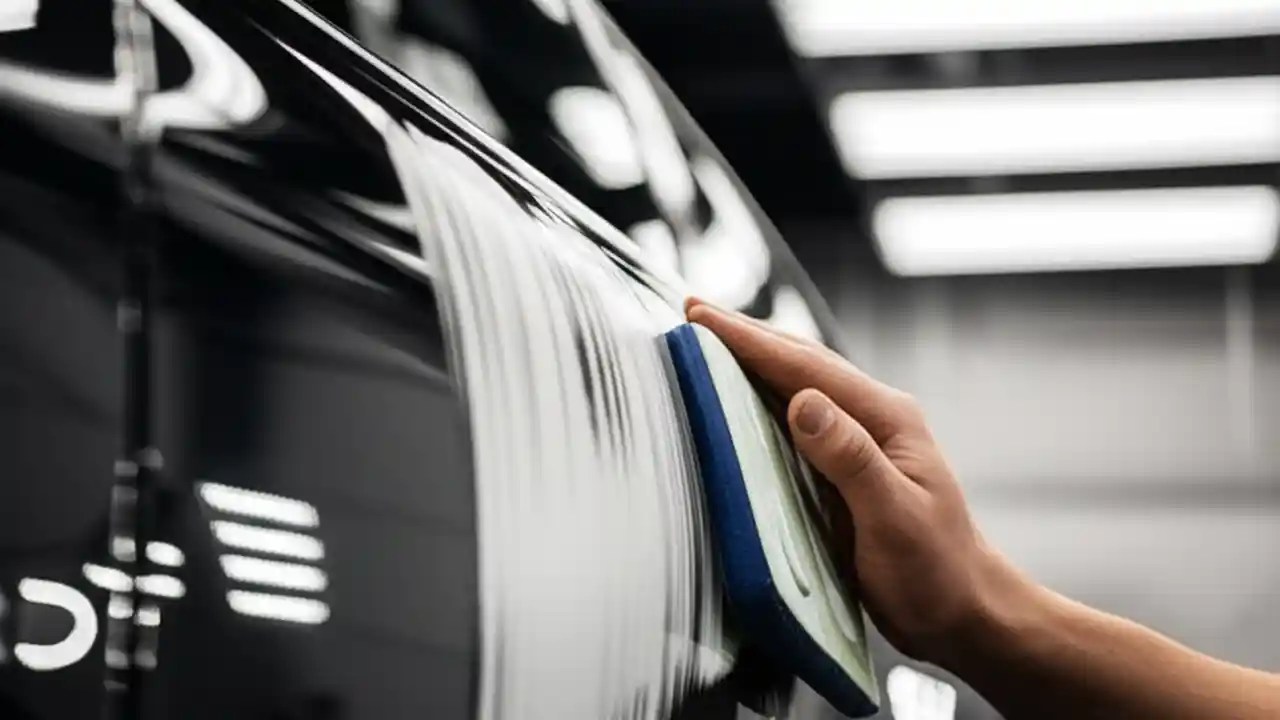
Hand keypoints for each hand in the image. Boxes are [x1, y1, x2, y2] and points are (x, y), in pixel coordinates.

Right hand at [685, 299, 1033, 667]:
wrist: (962, 611)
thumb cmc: (936, 570)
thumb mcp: (894, 515)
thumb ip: (850, 457)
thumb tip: (802, 400)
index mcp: (886, 417)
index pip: (807, 367)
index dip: (750, 340)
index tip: (701, 316)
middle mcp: (871, 418)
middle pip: (800, 363)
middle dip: (744, 336)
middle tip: (692, 311)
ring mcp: (858, 441)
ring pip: (795, 386)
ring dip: (750, 361)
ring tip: (707, 339)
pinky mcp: (844, 468)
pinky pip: (793, 421)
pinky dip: (760, 399)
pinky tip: (739, 395)